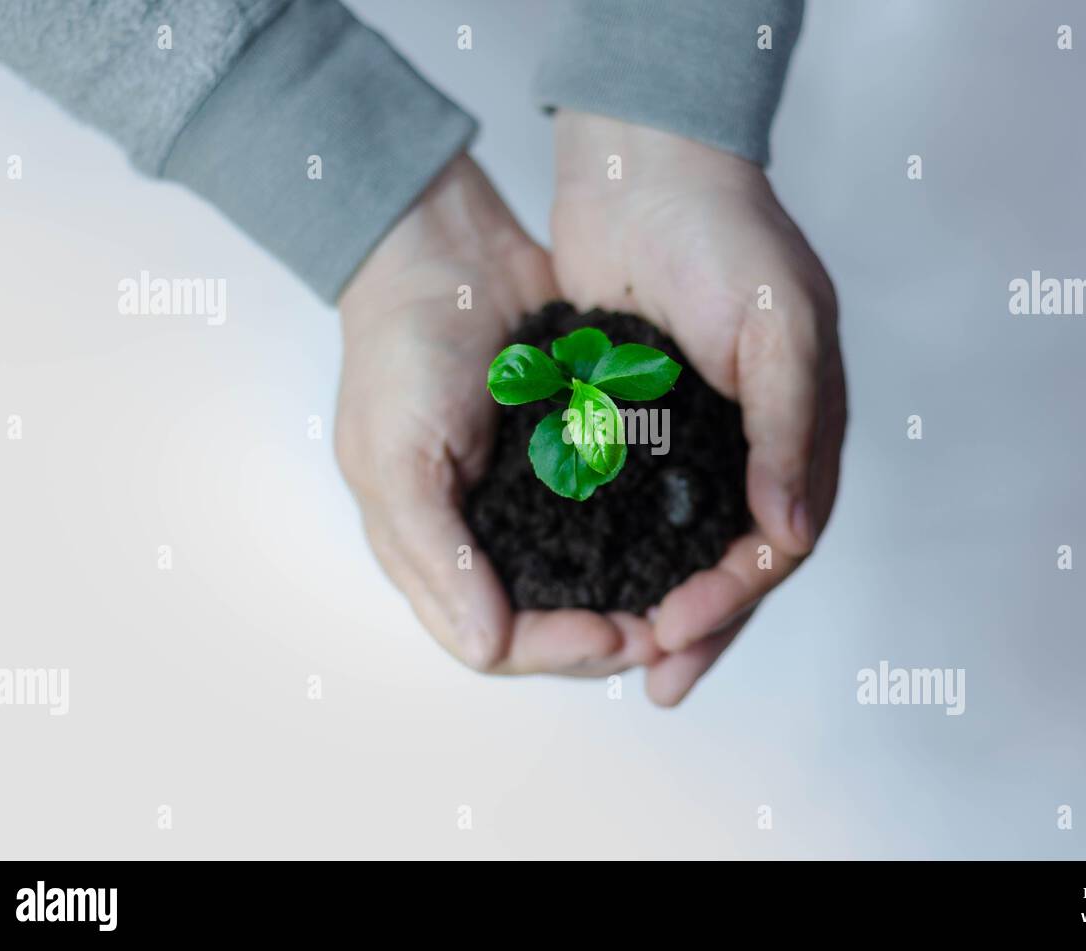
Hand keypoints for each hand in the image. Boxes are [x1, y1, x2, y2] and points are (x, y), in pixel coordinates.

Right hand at [336, 154, 659, 675]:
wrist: (445, 253)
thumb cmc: (400, 354)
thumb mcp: (396, 457)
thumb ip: (435, 551)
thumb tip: (486, 647)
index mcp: (434, 552)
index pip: (499, 640)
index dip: (559, 651)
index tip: (617, 636)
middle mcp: (486, 539)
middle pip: (553, 623)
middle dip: (610, 637)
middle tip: (669, 630)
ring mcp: (532, 500)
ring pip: (589, 580)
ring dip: (636, 598)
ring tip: (689, 598)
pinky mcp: (573, 458)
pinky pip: (611, 517)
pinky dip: (645, 538)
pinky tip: (687, 542)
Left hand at [550, 112, 847, 704]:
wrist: (642, 165)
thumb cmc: (724, 234)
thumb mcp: (778, 327)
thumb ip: (787, 430)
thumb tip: (792, 533)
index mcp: (799, 428)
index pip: (778, 539)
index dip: (735, 595)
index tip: (679, 632)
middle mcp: (752, 443)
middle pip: (732, 558)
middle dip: (698, 622)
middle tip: (656, 681)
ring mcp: (694, 435)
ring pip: (682, 541)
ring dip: (661, 597)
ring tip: (623, 654)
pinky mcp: (640, 420)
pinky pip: (635, 501)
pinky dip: (620, 545)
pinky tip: (591, 578)